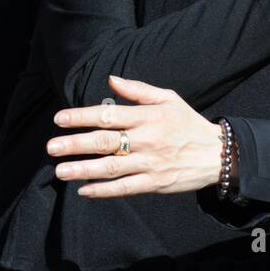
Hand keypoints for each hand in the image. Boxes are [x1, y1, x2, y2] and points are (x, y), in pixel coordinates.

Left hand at [50, 76, 222, 198]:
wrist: (217, 154)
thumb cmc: (188, 124)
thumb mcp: (169, 99)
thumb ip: (138, 90)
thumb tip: (111, 79)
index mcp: (148, 117)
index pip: (109, 114)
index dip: (82, 116)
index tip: (59, 119)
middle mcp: (147, 140)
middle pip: (105, 142)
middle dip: (75, 144)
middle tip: (52, 147)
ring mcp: (150, 163)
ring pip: (111, 168)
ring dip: (83, 169)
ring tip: (60, 171)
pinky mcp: (154, 183)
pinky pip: (125, 188)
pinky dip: (103, 191)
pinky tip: (83, 190)